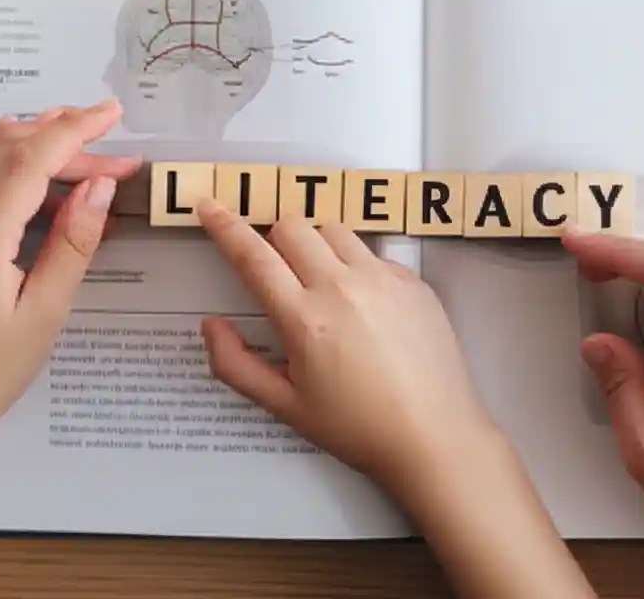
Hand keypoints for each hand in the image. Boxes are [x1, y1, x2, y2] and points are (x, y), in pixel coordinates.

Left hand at [0, 100, 140, 439]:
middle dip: (67, 139)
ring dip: (37, 141)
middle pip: (10, 148)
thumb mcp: (44, 313)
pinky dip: (9, 157)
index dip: (76, 131)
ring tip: (85, 144)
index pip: (31, 161)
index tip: (112, 115)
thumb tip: (100, 188)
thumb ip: (74, 244)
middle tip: (118, 155)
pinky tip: (35, 159)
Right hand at [195, 199, 495, 484]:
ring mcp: (383, 278)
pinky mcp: (413, 281)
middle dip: (274, 236)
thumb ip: (236, 365)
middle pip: (293, 226)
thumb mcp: (285, 406)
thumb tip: (212, 325)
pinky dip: (356, 264)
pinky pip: (373, 252)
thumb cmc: (358, 427)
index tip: (209, 206)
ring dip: (316, 243)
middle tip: (277, 268)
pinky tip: (363, 304)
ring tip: (321, 284)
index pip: (254, 255)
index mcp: (305, 318)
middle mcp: (342, 286)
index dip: (225, 226)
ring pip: (335, 230)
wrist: (434, 436)